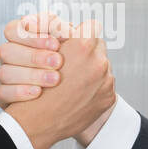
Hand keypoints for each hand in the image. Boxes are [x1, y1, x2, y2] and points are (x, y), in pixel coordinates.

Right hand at [0, 12, 73, 106]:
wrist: (65, 89)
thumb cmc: (64, 58)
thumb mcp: (66, 40)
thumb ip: (63, 32)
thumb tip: (64, 31)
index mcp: (19, 37)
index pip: (13, 29)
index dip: (31, 36)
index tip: (55, 43)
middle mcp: (10, 55)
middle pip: (7, 51)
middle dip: (34, 56)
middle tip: (58, 62)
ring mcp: (5, 75)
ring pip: (5, 72)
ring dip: (31, 75)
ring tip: (54, 79)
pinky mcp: (4, 94)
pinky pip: (3, 93)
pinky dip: (20, 92)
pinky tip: (38, 92)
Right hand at [1, 19, 114, 148]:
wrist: (41, 122)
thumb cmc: (38, 87)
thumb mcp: (43, 54)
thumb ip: (63, 38)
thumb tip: (75, 28)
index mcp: (83, 46)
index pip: (91, 26)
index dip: (82, 33)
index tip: (77, 40)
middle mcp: (98, 61)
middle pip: (99, 46)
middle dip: (89, 52)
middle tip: (75, 61)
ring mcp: (106, 80)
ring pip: (103, 66)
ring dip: (92, 71)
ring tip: (76, 81)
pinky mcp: (109, 97)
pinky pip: (105, 85)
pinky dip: (96, 88)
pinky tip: (80, 94)